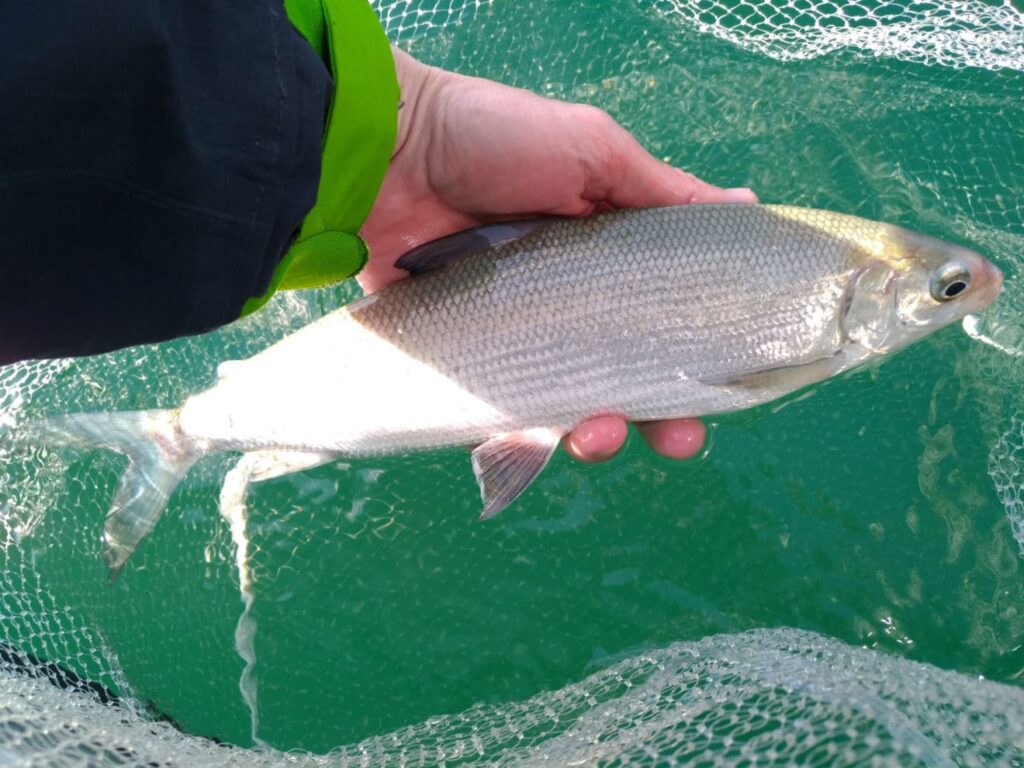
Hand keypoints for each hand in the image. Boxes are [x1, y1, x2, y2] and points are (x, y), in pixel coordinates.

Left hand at [360, 48, 755, 462]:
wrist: (386, 152)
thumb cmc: (493, 138)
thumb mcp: (593, 151)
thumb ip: (664, 191)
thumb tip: (748, 207)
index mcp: (606, 257)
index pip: (664, 318)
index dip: (697, 355)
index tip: (728, 384)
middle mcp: (568, 305)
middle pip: (624, 375)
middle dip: (657, 416)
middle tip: (678, 439)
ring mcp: (518, 336)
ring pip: (568, 405)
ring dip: (597, 433)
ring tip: (600, 437)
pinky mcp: (468, 359)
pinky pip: (503, 412)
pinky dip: (525, 435)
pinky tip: (542, 439)